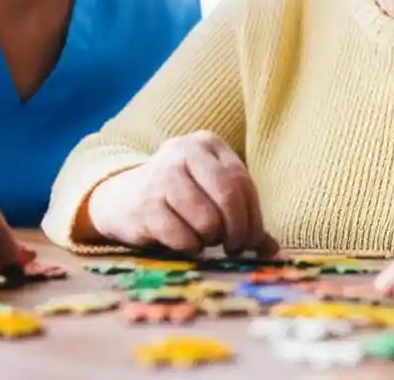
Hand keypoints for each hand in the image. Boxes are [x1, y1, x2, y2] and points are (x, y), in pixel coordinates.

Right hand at [87, 131, 278, 255]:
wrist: (120, 198)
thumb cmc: (178, 198)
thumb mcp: (211, 194)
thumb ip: (243, 215)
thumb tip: (273, 250)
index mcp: (206, 143)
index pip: (243, 182)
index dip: (253, 218)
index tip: (250, 240)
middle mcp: (183, 151)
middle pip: (229, 196)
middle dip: (237, 231)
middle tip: (233, 247)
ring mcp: (161, 176)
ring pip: (207, 220)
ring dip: (210, 239)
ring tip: (202, 239)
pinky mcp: (145, 205)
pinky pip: (183, 237)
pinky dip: (189, 247)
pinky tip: (182, 242)